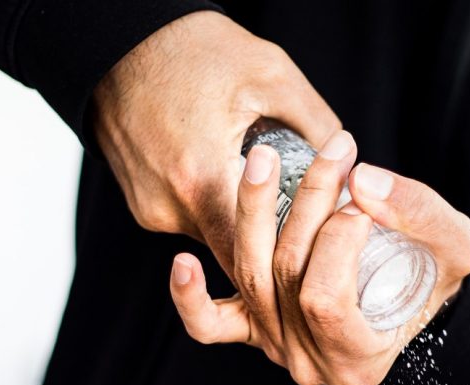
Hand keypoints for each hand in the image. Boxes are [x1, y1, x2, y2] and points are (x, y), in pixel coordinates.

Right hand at [92, 11, 339, 273]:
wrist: (119, 40)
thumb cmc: (192, 49)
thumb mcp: (271, 74)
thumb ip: (317, 124)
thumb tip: (350, 165)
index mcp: (202, 179)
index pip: (257, 257)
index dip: (292, 259)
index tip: (321, 253)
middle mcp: (170, 206)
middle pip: (236, 256)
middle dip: (273, 246)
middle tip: (308, 230)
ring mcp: (151, 210)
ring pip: (214, 241)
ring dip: (244, 226)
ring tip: (271, 195)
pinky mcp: (141, 207)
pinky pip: (191, 222)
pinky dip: (216, 209)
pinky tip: (230, 177)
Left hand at [166, 132, 469, 384]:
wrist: (422, 296)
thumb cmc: (440, 276)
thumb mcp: (455, 244)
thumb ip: (419, 213)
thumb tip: (362, 182)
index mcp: (358, 363)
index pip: (326, 300)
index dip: (337, 242)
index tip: (363, 198)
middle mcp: (309, 365)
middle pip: (286, 278)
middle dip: (307, 206)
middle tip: (335, 154)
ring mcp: (275, 349)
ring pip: (251, 277)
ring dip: (254, 212)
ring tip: (264, 158)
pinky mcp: (251, 328)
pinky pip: (210, 324)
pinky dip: (190, 296)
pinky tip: (183, 260)